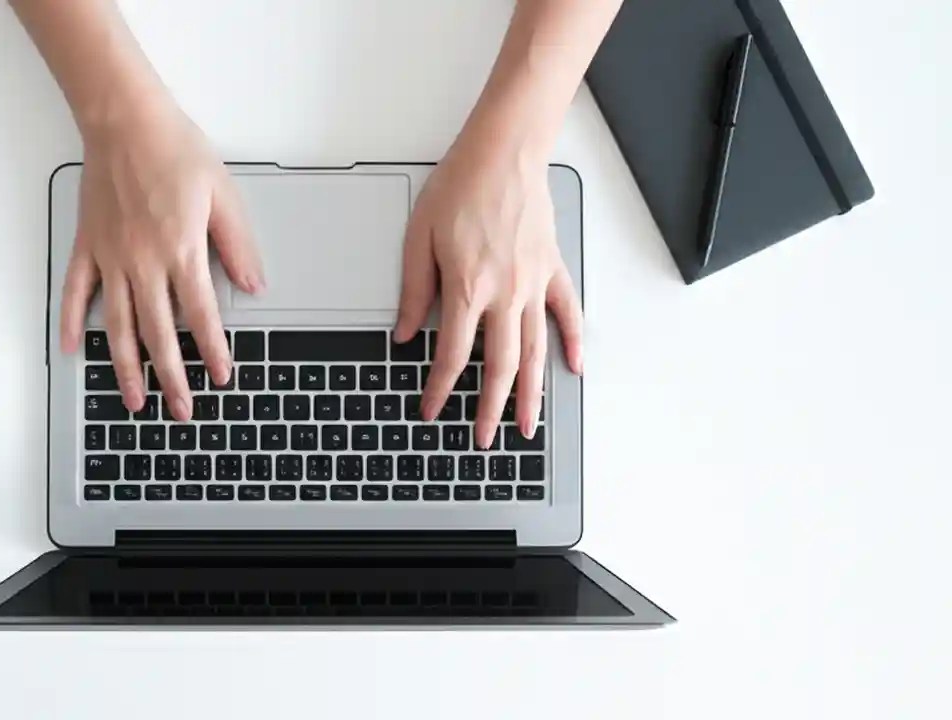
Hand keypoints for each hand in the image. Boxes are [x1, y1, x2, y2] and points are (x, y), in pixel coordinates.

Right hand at [59, 98, 263, 421]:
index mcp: (180, 251)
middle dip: (172, 378)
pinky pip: (75, 293)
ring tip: (134, 399)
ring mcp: (110, 258)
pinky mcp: (87, 247)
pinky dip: (70, 323)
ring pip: (117, 326)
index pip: (200, 315)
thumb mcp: (223, 195)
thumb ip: (238, 245)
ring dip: (126, 368)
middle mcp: (143, 263)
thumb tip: (254, 285)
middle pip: (158, 334)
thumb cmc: (174, 150)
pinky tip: (71, 349)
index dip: (211, 350)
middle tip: (180, 409)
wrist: (125, 121)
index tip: (219, 376)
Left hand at [393, 138, 582, 448]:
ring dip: (532, 394)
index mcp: (468, 288)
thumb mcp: (419, 237)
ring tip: (528, 426)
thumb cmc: (461, 186)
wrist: (504, 151)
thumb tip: (403, 334)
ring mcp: (534, 284)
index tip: (432, 410)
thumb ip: (414, 291)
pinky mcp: (552, 269)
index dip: (440, 389)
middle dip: (491, 409)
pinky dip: (573, 342)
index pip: (452, 354)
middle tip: (483, 438)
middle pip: (500, 366)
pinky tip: (573, 368)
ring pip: (535, 351)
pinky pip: (567, 313)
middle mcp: (506, 293)